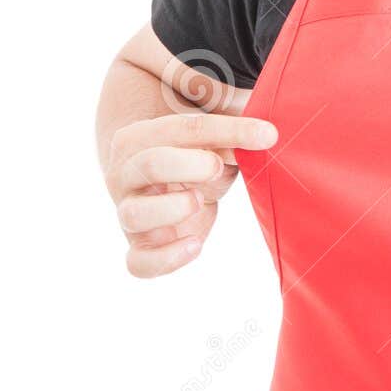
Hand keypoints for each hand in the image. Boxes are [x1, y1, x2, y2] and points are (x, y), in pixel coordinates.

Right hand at [105, 112, 277, 277]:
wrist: (169, 191)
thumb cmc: (193, 159)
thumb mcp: (213, 143)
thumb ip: (231, 137)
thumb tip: (265, 135)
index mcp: (137, 137)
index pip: (180, 128)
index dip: (227, 130)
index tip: (266, 135)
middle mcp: (123, 174)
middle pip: (150, 164)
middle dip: (191, 164)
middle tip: (218, 167)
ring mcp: (128, 213)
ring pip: (135, 214)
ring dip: (173, 208)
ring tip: (198, 201)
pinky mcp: (140, 248)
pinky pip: (139, 263)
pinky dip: (168, 259)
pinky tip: (195, 245)